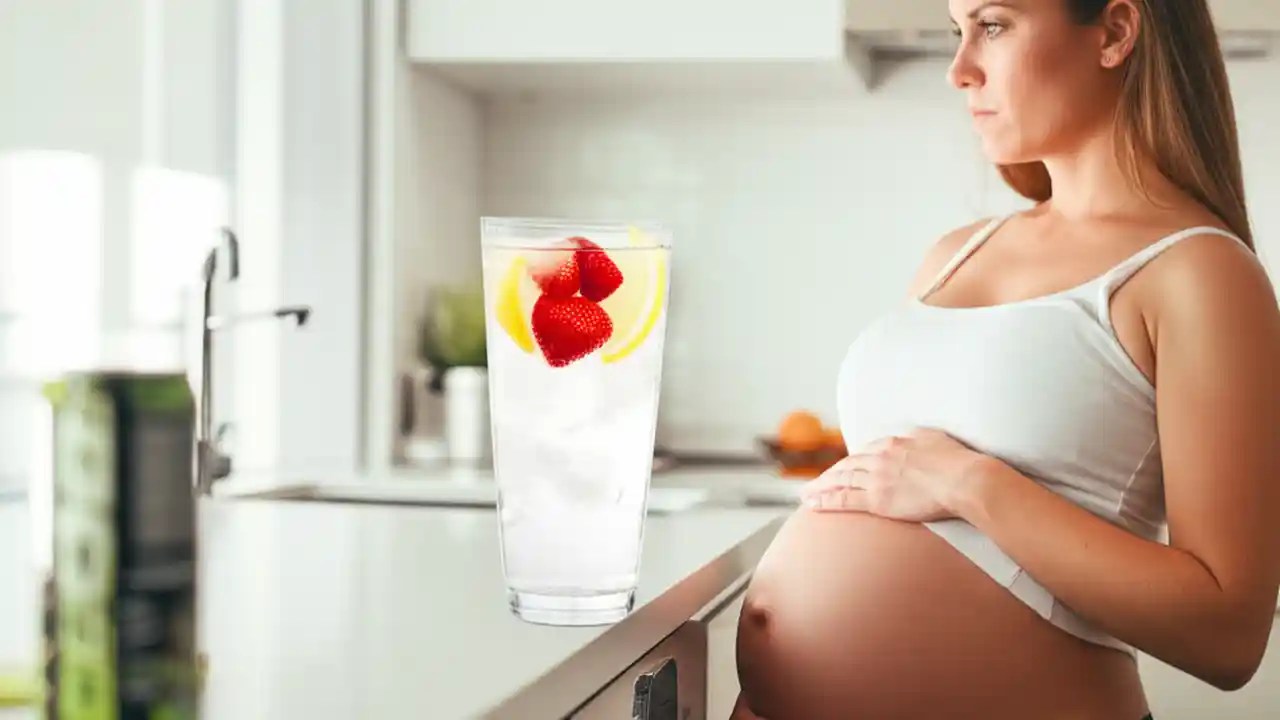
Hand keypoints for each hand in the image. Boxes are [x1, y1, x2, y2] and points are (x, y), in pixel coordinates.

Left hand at [799, 428, 991, 521]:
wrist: (966, 479)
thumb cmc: (960, 462)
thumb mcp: (935, 439)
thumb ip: (918, 439)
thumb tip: (913, 442)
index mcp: (895, 442)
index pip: (865, 452)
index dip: (851, 461)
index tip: (842, 469)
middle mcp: (881, 457)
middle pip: (847, 465)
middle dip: (828, 474)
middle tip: (814, 482)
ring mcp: (877, 478)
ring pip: (840, 480)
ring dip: (820, 487)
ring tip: (806, 494)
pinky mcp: (878, 499)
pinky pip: (844, 499)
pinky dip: (825, 501)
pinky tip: (811, 504)